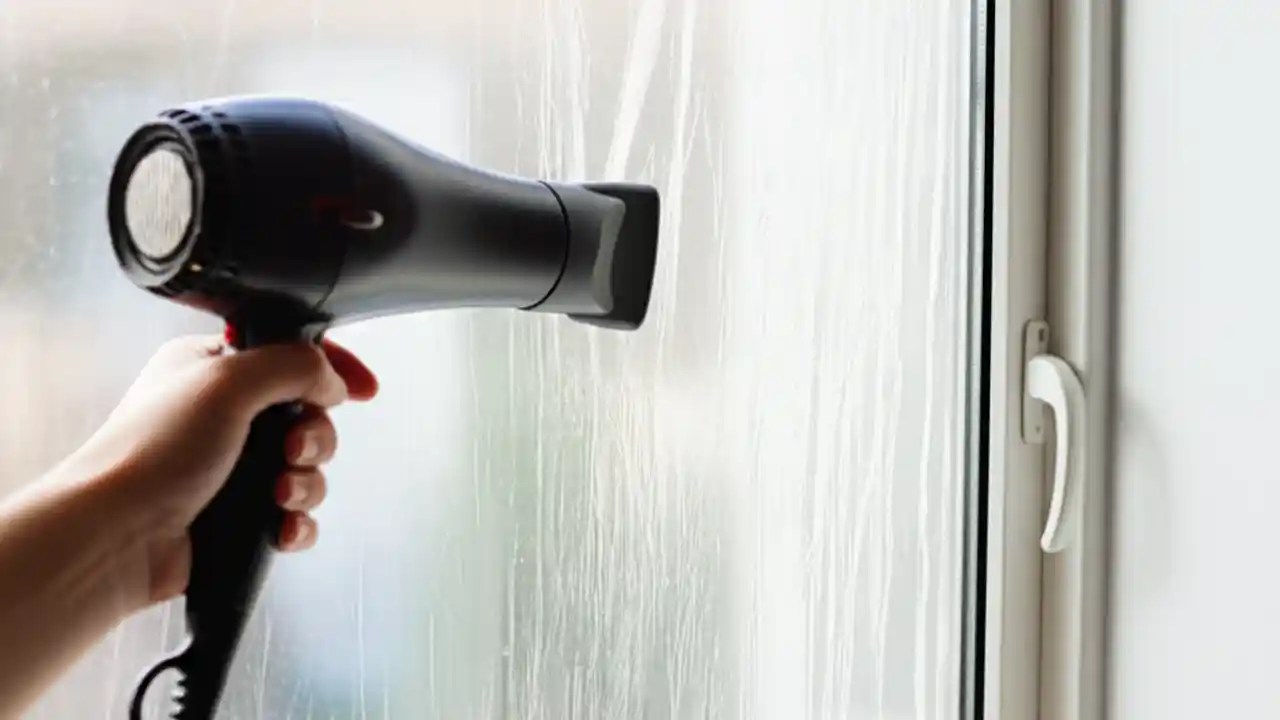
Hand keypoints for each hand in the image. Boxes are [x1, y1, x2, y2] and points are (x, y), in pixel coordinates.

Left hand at [57, 335, 377, 604]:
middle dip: (315, 437)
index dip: (332, 369)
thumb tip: (333, 380)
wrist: (115, 536)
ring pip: (307, 469)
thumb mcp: (228, 380)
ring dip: (306, 483)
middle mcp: (223, 416)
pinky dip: (297, 523)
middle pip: (309, 416)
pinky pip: (294, 516)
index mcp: (212, 369)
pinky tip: (282, 528)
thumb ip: (293, 365)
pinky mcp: (237, 518)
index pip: (290, 354)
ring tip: (278, 494)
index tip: (362, 388)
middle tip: (292, 450)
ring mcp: (231, 469)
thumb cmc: (152, 453)